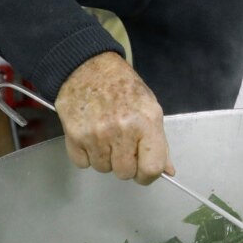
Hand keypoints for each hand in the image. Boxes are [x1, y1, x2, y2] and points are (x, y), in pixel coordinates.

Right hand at [54, 52, 174, 184]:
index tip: (143, 170)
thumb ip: (159, 141)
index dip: (148, 175)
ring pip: (103, 169)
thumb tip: (167, 170)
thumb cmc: (123, 87)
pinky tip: (91, 135)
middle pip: (125, 173)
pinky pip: (83, 163)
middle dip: (125, 164)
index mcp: (147, 122)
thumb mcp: (150, 108)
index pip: (152, 168)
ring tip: (106, 135)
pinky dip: (86, 154)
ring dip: (105, 158)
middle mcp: (122, 130)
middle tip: (122, 145)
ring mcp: (96, 134)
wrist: (88, 68)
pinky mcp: (74, 136)